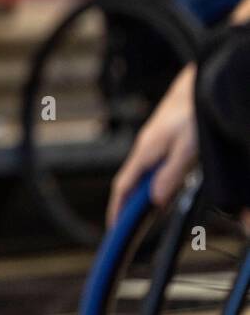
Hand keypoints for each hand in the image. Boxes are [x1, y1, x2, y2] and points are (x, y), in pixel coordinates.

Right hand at [106, 66, 197, 227]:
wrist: (200, 85)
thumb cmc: (195, 113)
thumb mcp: (187, 150)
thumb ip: (171, 175)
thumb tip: (155, 199)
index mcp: (146, 153)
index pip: (124, 187)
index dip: (117, 209)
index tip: (113, 228)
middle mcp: (145, 148)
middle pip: (130, 182)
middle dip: (126, 205)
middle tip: (128, 226)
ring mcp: (153, 142)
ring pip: (143, 173)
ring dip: (141, 193)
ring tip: (145, 213)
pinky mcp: (163, 138)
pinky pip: (152, 165)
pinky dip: (152, 181)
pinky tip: (162, 185)